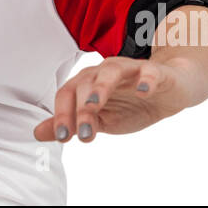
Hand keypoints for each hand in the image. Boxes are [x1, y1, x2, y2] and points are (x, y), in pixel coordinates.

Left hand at [33, 56, 193, 141]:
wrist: (170, 93)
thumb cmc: (131, 104)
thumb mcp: (101, 119)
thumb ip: (72, 123)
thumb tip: (37, 132)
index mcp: (88, 82)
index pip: (67, 93)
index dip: (62, 114)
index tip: (61, 138)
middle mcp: (105, 71)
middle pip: (86, 83)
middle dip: (81, 109)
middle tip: (83, 134)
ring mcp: (130, 69)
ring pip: (111, 71)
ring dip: (101, 87)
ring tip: (95, 104)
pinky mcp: (156, 72)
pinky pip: (149, 72)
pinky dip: (145, 79)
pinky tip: (143, 91)